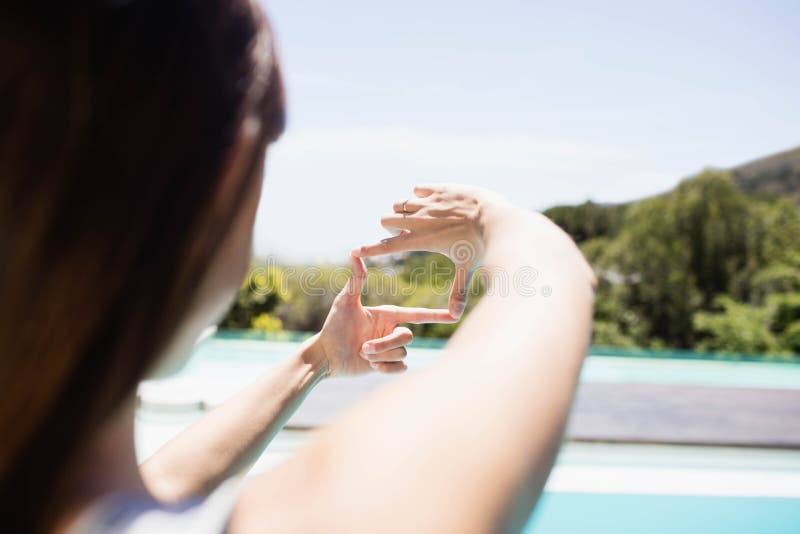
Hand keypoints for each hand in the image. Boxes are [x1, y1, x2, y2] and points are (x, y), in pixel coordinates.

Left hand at [314, 255, 456, 376]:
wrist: (326, 354)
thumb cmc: (334, 326)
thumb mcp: (345, 302)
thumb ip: (356, 280)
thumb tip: (354, 253)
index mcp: (388, 315)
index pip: (417, 314)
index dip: (436, 315)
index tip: (454, 314)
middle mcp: (392, 330)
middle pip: (407, 337)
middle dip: (385, 344)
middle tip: (363, 347)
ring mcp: (391, 349)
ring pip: (403, 353)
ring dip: (380, 355)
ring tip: (363, 353)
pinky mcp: (388, 365)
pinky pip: (400, 367)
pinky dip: (385, 368)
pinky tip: (371, 366)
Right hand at [353, 184, 510, 317]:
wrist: (495, 217)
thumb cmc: (481, 245)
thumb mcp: (466, 268)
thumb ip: (458, 292)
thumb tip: (455, 317)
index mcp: (423, 240)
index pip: (389, 246)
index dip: (370, 249)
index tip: (355, 251)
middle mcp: (421, 219)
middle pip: (389, 220)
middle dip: (391, 227)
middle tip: (404, 232)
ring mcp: (430, 202)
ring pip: (402, 203)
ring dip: (403, 210)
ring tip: (414, 217)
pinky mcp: (440, 189)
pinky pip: (419, 189)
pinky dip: (420, 196)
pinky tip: (428, 200)